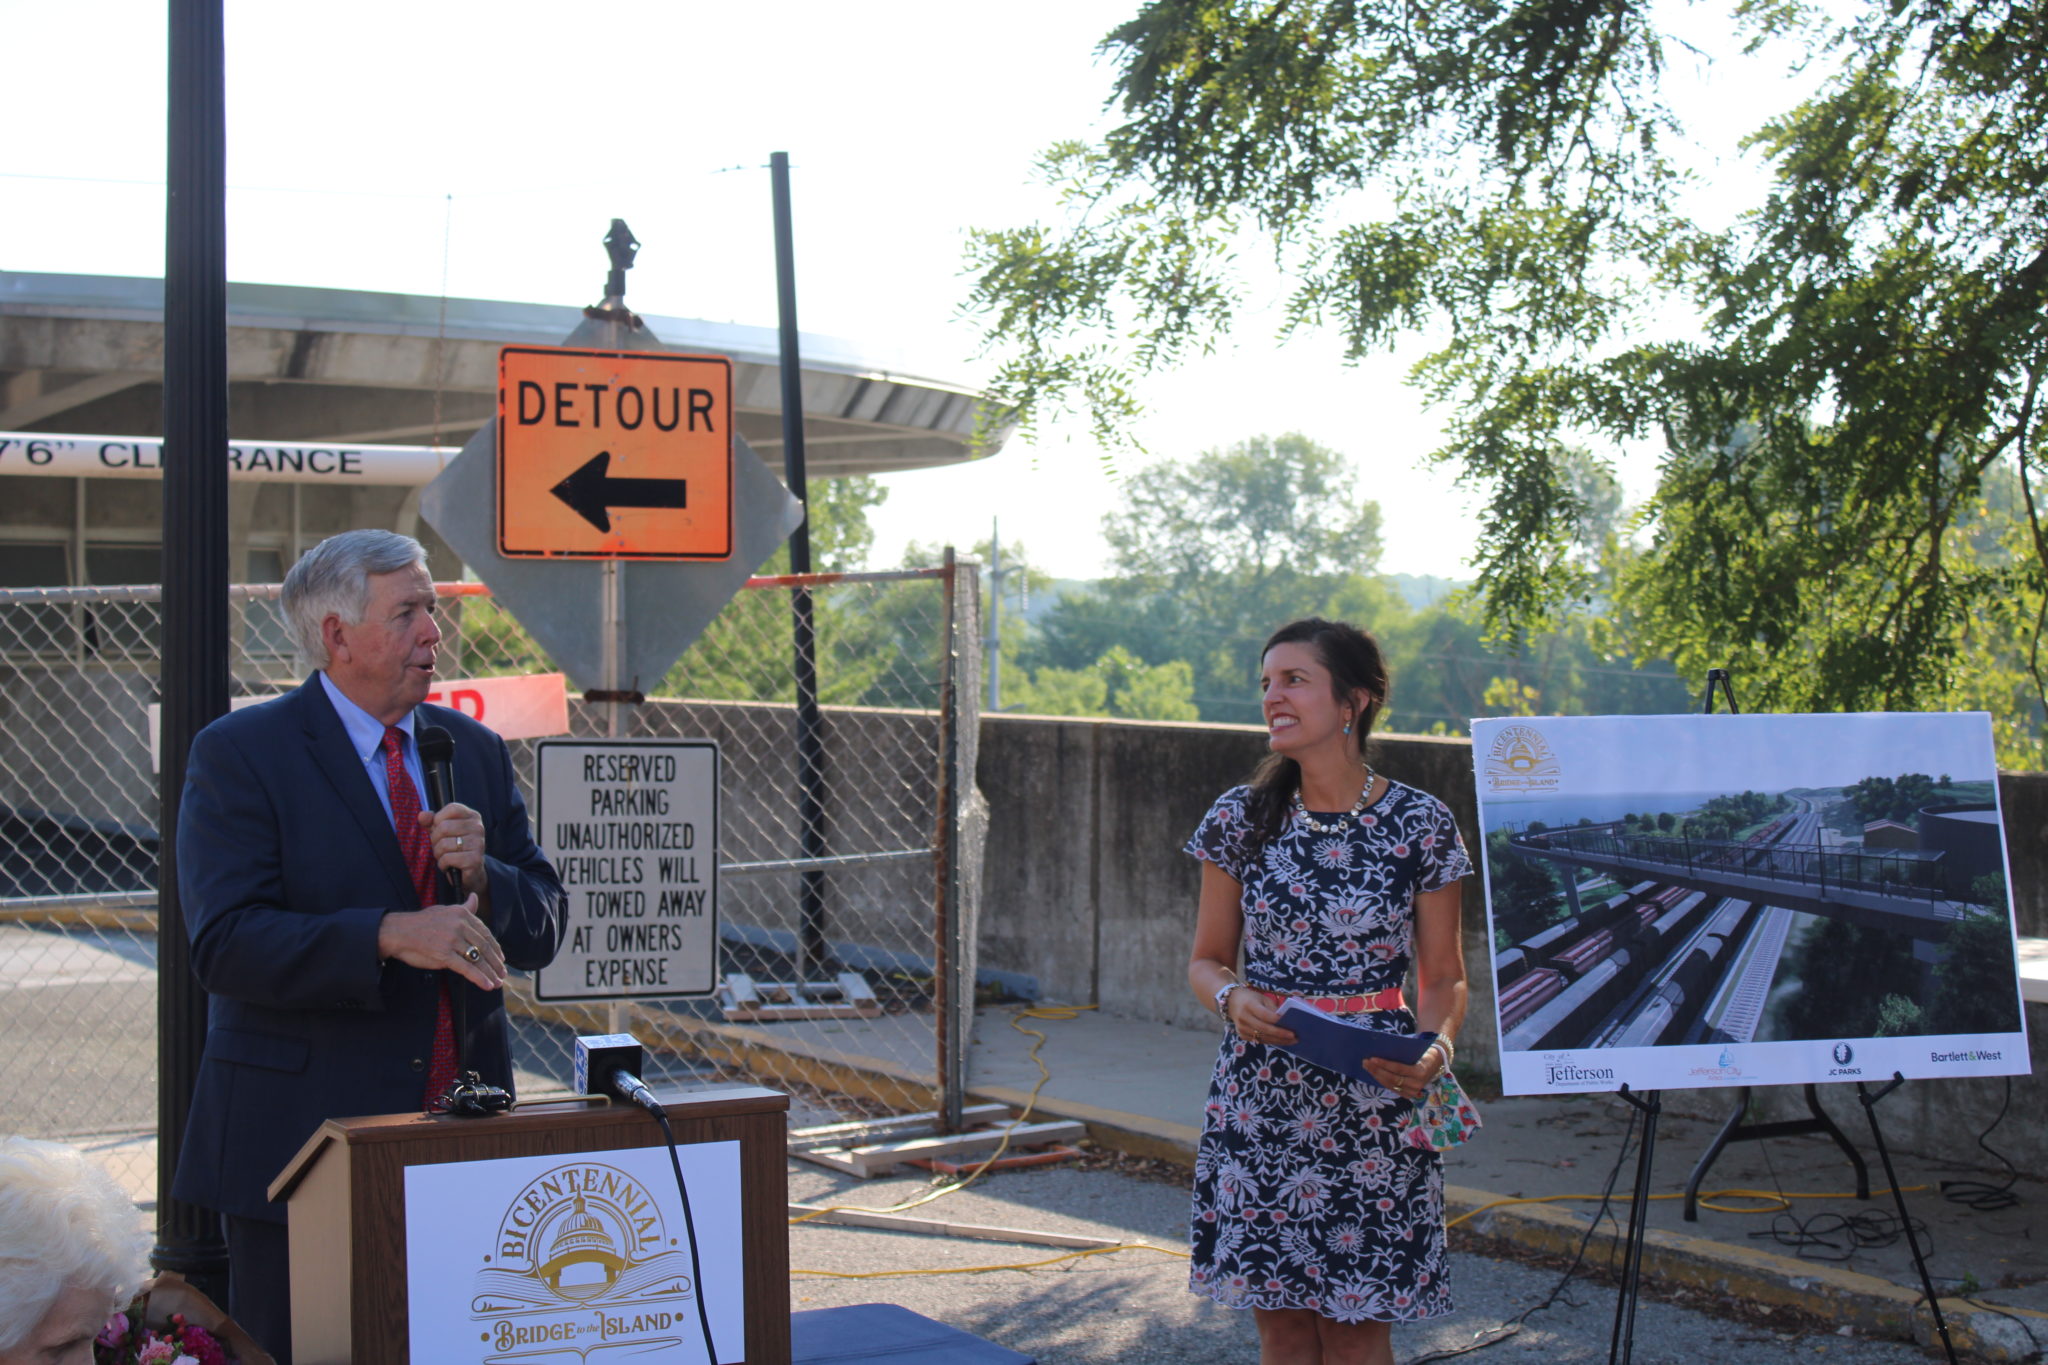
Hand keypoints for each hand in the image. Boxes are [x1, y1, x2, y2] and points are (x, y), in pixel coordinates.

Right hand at [378, 895, 505, 990]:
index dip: (495, 947)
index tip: (501, 958)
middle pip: (484, 946)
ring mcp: (452, 940)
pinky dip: (479, 978)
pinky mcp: (444, 955)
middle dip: (496, 962)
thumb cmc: (420, 923)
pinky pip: (466, 968)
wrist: (397, 932)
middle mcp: (460, 925)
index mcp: (462, 914)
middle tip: (502, 973)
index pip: (485, 933)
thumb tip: (474, 897)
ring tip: (497, 982)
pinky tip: (487, 985)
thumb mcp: (444, 910)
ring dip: (490, 972)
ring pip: (478, 958)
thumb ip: (463, 907)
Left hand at [420, 802, 486, 896]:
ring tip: (446, 857)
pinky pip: (447, 858)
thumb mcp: (443, 832)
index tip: (440, 829)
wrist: (471, 872)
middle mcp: (478, 828)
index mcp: (473, 817)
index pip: (452, 809)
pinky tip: (449, 866)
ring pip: (444, 844)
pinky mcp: (474, 860)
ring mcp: (478, 844)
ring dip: (438, 854)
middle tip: (441, 847)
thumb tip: (422, 815)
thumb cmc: (455, 848)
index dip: (439, 819)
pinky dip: (443, 864)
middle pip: (444, 827)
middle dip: (435, 840)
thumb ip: (432, 821)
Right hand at [1225, 989, 1298, 1047]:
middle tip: (1295, 1037)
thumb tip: (1287, 1021)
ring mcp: (1242, 1028)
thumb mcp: (1262, 998)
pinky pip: (1259, 1040)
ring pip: (1263, 1037)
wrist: (1231, 1002)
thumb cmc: (1251, 998)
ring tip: (1292, 1041)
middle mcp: (1243, 1018)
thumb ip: (1273, 1009)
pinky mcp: (1242, 1035)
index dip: (1278, 1021)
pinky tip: (1282, 1041)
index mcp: (1249, 1005)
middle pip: (1265, 1029)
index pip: (1265, 1015)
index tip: (1291, 1025)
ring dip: (1279, 1041)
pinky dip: (1272, 1041)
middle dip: (1281, 1034)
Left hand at [1363, 1042, 1444, 1100]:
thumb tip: (1381, 1046)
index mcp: (1420, 1071)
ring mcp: (1413, 1092)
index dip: (1384, 1064)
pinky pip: (1392, 1088)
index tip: (1372, 1058)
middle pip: (1392, 1078)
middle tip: (1365, 1061)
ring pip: (1390, 1085)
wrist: (1436, 1062)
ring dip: (1376, 1076)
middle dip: (1377, 1070)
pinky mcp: (1409, 1095)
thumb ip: (1403, 1050)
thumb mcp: (1417, 1048)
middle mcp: (1417, 1084)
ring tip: (1366, 1066)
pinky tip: (1374, 1073)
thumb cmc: (1424, 1052)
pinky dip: (1382, 1081)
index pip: (1399, 1069)